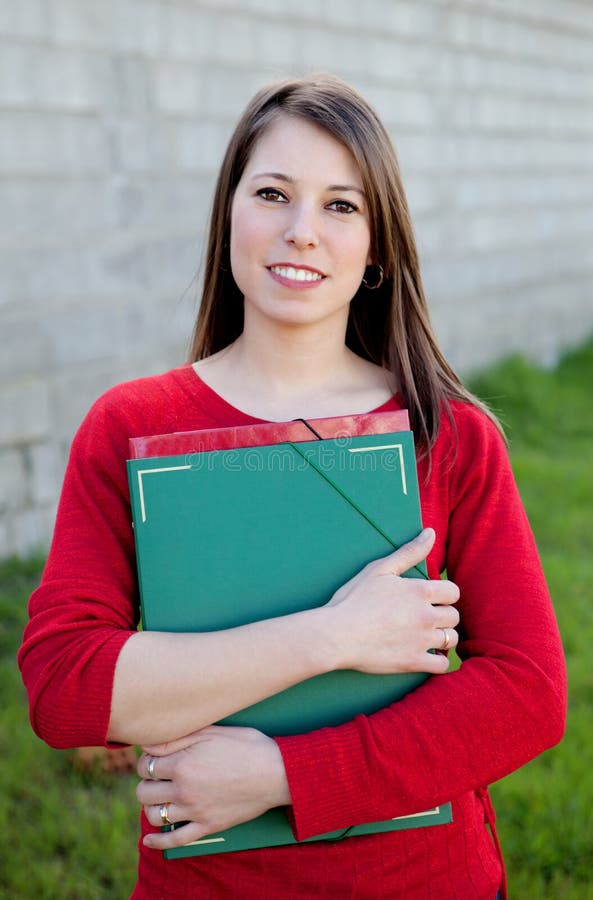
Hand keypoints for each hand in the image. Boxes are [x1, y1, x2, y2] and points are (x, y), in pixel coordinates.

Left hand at [136, 726, 290, 849]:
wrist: (275, 772)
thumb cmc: (246, 746)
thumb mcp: (211, 732)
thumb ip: (176, 739)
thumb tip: (146, 744)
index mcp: (183, 764)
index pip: (146, 766)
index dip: (146, 762)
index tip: (154, 760)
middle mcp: (184, 790)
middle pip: (145, 792)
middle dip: (146, 783)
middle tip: (157, 778)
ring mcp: (195, 811)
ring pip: (155, 815)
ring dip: (151, 807)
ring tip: (160, 798)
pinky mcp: (207, 826)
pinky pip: (175, 840)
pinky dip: (158, 841)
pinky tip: (149, 839)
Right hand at [325, 528, 459, 674]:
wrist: (336, 634)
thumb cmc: (353, 599)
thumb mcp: (379, 569)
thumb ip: (409, 551)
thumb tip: (431, 532)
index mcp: (420, 591)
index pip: (453, 592)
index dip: (444, 595)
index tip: (431, 599)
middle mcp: (426, 615)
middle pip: (454, 616)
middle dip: (443, 616)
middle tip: (424, 618)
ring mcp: (422, 641)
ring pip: (451, 639)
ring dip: (442, 637)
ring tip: (426, 636)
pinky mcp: (414, 662)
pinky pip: (442, 665)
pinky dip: (438, 661)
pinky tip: (427, 655)